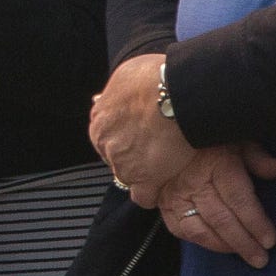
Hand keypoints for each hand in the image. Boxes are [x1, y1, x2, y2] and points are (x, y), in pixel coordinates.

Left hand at [89, 52, 193, 206]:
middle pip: (116, 157)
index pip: (107, 137)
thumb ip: (112, 96)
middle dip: (133, 154)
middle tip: (158, 146)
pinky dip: (153, 193)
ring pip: (129, 176)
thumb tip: (99, 100)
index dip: (126, 136)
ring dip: (145, 172)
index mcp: (99, 120)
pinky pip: (143, 197)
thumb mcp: (123, 77)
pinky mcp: (144, 180)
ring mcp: (123, 164)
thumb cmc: (154, 78)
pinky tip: (164, 185)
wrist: (176, 93)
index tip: (142, 134)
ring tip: (167, 162)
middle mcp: (105, 143)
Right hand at [156, 143, 275, 263]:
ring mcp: (175, 196)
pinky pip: (180, 231)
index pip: (238, 199)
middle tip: (260, 258)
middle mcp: (194, 183)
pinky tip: (216, 246)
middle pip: (221, 219)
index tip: (270, 240)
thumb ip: (257, 157)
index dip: (255, 222)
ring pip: (199, 229)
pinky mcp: (164, 206)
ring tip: (242, 255)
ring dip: (222, 246)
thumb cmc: (211, 141)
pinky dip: (199, 242)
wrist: (169, 135)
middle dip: (243, 242)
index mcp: (217, 164)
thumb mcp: (237, 141)